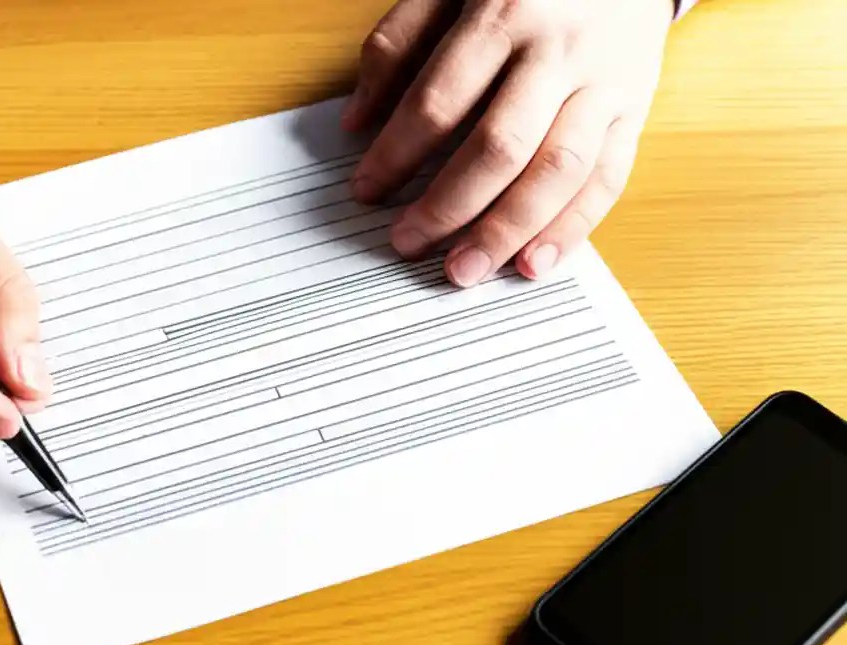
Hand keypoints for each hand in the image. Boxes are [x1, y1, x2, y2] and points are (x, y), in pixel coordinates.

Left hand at [343, 0, 673, 285]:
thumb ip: (396, 45)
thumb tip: (355, 122)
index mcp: (504, 12)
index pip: (438, 101)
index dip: (395, 154)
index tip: (366, 190)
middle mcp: (558, 50)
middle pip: (500, 146)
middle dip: (448, 206)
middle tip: (407, 244)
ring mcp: (605, 81)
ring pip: (558, 170)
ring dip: (508, 230)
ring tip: (465, 270)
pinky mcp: (637, 105)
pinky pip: (608, 177)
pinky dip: (571, 227)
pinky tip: (533, 263)